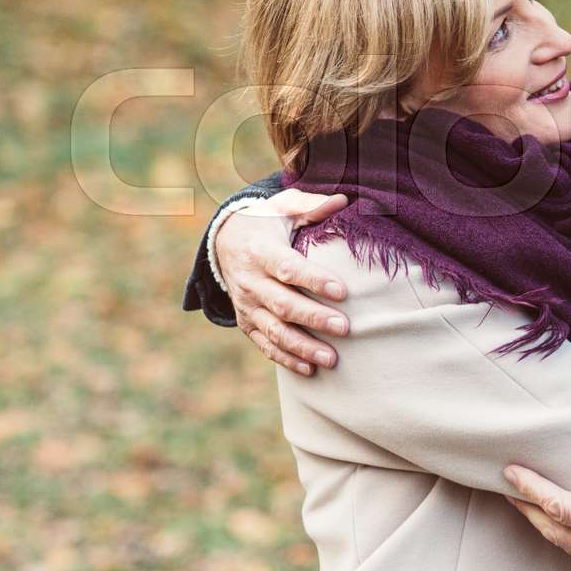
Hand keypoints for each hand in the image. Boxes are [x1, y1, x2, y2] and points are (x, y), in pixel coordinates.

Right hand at [217, 189, 350, 375]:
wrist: (224, 242)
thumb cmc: (266, 222)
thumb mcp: (283, 207)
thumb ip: (312, 205)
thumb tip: (344, 200)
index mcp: (261, 251)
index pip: (288, 268)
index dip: (314, 280)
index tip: (343, 291)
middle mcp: (250, 281)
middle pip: (283, 304)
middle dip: (314, 318)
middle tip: (345, 328)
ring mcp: (247, 305)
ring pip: (274, 331)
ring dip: (302, 347)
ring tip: (332, 359)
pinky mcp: (247, 322)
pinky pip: (265, 344)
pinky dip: (286, 359)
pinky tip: (310, 369)